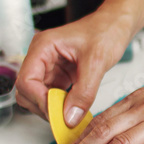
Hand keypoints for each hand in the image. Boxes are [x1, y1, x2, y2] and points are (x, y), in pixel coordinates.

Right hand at [15, 11, 131, 125]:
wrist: (117, 25)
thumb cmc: (106, 31)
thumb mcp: (97, 62)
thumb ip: (84, 92)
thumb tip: (70, 117)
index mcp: (43, 46)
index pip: (27, 80)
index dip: (39, 100)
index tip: (57, 114)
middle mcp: (41, 56)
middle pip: (27, 91)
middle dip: (43, 107)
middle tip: (64, 118)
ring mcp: (49, 66)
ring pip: (37, 96)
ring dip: (50, 108)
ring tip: (70, 115)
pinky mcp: (59, 74)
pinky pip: (51, 95)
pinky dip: (59, 106)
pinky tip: (72, 110)